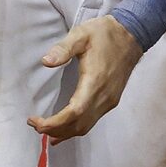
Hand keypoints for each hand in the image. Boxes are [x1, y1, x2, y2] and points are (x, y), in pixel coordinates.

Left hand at [28, 16, 143, 141]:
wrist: (131, 36)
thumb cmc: (104, 34)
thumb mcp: (81, 34)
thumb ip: (63, 48)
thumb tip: (45, 61)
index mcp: (95, 82)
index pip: (74, 113)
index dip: (54, 123)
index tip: (35, 121)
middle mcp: (104, 97)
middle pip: (78, 125)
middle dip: (54, 130)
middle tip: (34, 124)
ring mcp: (109, 101)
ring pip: (85, 127)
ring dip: (64, 132)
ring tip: (44, 129)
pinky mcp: (111, 101)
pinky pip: (91, 122)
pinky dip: (75, 129)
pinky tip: (62, 132)